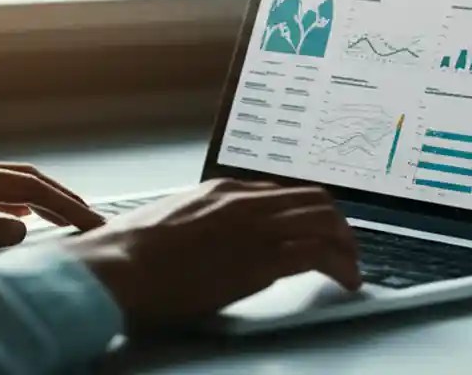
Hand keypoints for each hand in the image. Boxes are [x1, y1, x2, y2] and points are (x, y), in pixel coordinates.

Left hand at [0, 159, 104, 264]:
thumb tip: (24, 230)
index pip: (29, 188)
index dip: (66, 205)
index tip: (95, 225)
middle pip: (24, 178)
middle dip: (62, 197)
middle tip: (93, 220)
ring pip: (7, 183)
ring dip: (41, 199)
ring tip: (65, 218)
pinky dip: (15, 204)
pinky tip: (15, 219)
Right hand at [61, 178, 360, 331]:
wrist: (120, 265)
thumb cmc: (128, 253)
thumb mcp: (166, 223)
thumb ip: (194, 224)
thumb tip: (200, 242)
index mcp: (221, 190)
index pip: (279, 193)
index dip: (302, 212)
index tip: (311, 230)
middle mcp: (245, 201)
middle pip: (312, 199)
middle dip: (335, 223)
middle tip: (343, 247)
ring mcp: (256, 227)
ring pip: (323, 220)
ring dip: (346, 244)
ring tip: (352, 267)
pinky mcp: (262, 259)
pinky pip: (319, 253)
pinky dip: (341, 266)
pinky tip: (347, 281)